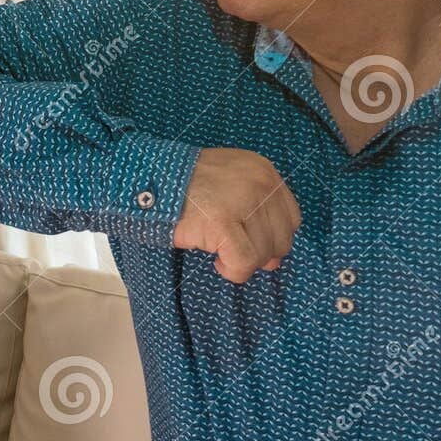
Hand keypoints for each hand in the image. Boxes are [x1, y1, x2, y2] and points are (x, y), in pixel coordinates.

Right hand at [171, 146, 299, 283]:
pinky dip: (232, 271)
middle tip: (231, 247)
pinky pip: (244, 263)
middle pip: (282, 239)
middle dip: (258, 251)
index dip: (272, 237)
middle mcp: (260, 182)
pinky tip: (216, 260)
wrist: (149, 177)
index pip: (291, 218)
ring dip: (241, 260)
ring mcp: (243, 201)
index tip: (250, 240)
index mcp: (263, 170)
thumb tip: (274, 260)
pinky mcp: (223, 222)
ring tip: (217, 249)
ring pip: (264, 254)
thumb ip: (257, 214)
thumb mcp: (229, 184)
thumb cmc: (185, 184)